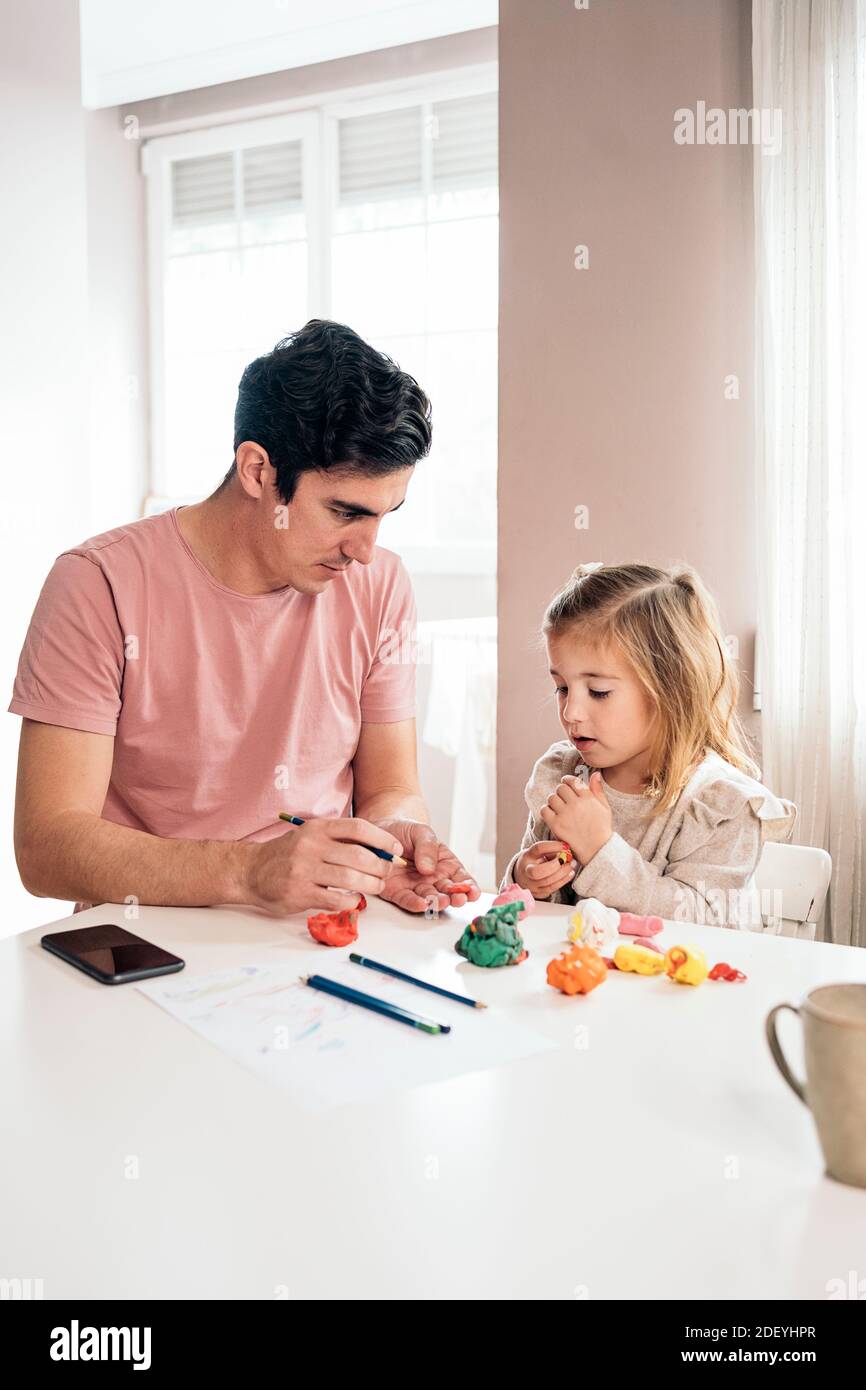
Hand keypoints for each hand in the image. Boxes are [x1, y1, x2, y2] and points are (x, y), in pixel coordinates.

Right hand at [245, 817, 402, 915]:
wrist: (250, 870)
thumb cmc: (287, 853)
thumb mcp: (310, 836)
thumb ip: (338, 839)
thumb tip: (378, 848)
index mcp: (317, 829)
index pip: (358, 828)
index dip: (382, 839)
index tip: (395, 850)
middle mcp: (311, 846)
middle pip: (359, 855)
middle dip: (380, 867)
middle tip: (386, 874)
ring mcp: (304, 870)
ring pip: (351, 878)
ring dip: (370, 885)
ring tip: (375, 888)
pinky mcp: (300, 893)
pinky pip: (335, 899)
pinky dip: (351, 901)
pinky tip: (354, 900)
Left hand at [371, 818, 481, 913]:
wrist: (381, 831)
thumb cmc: (406, 831)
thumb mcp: (422, 832)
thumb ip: (428, 847)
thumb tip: (430, 868)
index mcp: (445, 865)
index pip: (461, 879)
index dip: (469, 887)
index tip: (473, 892)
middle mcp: (433, 879)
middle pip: (447, 892)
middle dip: (454, 897)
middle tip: (458, 898)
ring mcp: (415, 887)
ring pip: (429, 899)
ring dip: (436, 903)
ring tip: (441, 901)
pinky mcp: (397, 892)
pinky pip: (407, 900)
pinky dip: (414, 904)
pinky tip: (422, 904)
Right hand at [514, 840, 576, 899]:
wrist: (524, 875)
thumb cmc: (535, 861)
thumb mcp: (540, 852)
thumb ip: (551, 850)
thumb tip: (566, 849)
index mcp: (527, 856)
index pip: (538, 849)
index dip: (553, 846)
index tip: (565, 846)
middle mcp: (526, 871)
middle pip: (537, 872)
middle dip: (555, 866)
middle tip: (566, 860)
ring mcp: (530, 884)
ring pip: (547, 882)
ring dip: (562, 873)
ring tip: (571, 865)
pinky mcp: (537, 893)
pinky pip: (551, 889)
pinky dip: (563, 881)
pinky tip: (569, 874)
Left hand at [538, 771, 612, 864]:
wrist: (597, 849)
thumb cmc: (601, 827)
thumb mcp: (604, 807)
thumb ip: (598, 790)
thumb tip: (595, 774)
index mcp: (588, 798)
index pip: (572, 781)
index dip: (567, 780)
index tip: (566, 783)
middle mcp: (576, 804)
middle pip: (560, 788)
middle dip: (561, 792)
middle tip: (563, 799)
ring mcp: (565, 814)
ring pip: (551, 798)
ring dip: (553, 801)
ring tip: (558, 808)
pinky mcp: (556, 825)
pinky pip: (544, 810)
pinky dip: (546, 811)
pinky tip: (552, 815)